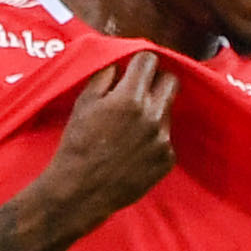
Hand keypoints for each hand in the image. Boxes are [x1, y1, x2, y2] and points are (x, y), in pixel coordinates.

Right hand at [37, 52, 176, 231]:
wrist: (82, 190)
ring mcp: (163, 139)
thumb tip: (120, 65)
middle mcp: (153, 116)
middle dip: (156, 81)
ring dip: (153, 112)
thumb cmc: (78, 144)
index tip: (134, 68)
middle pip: (171, 81)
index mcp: (130, 98)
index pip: (149, 61)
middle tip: (141, 90)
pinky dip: (153, 139)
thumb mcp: (84, 103)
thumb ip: (105, 77)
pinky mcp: (167, 159)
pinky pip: (166, 139)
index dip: (140, 62)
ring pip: (168, 111)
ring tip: (129, 127)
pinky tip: (134, 149)